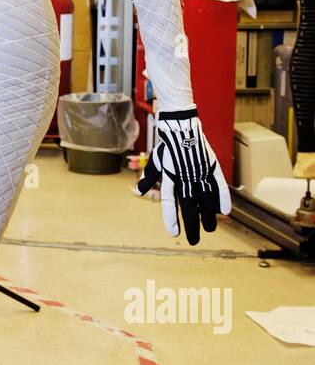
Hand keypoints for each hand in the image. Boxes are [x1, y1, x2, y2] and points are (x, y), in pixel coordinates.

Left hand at [137, 108, 230, 244]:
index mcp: (170, 176)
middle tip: (194, 241)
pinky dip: (223, 198)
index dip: (171, 219)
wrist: (180, 123)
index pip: (169, 202)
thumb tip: (140, 192)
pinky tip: (225, 212)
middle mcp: (184, 176)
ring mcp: (199, 171)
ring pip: (205, 199)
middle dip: (192, 225)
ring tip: (210, 228)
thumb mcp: (156, 160)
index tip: (175, 234)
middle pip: (189, 206)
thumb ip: (149, 177)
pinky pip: (219, 184)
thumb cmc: (167, 144)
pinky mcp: (210, 165)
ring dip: (208, 216)